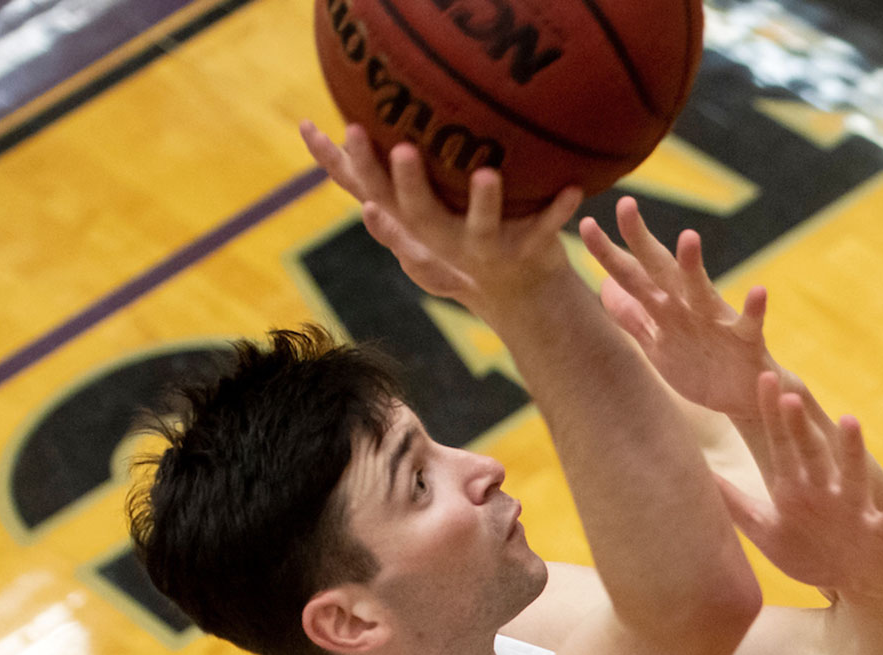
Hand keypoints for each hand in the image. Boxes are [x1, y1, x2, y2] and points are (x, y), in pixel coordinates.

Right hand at [300, 121, 581, 320]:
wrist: (517, 296)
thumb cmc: (452, 242)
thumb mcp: (402, 215)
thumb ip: (357, 177)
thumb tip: (307, 130)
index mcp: (414, 227)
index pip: (375, 194)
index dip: (358, 167)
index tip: (346, 131)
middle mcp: (443, 242)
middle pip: (419, 215)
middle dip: (408, 183)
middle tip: (401, 149)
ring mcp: (485, 252)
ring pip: (480, 228)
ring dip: (482, 202)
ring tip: (484, 175)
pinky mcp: (527, 256)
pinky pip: (544, 232)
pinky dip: (558, 213)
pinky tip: (575, 190)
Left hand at [578, 197, 806, 423]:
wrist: (742, 395)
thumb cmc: (699, 366)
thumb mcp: (658, 343)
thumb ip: (632, 315)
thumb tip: (604, 285)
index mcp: (666, 308)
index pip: (631, 275)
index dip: (608, 254)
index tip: (586, 223)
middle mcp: (688, 306)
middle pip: (660, 271)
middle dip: (641, 240)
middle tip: (624, 205)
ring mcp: (717, 321)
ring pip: (703, 291)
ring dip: (694, 267)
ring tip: (688, 238)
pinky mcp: (746, 340)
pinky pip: (751, 322)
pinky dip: (755, 307)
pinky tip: (758, 291)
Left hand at [717, 373, 882, 599]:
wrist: (859, 583)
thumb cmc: (811, 552)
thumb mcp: (766, 530)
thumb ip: (734, 504)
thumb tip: (696, 477)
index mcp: (796, 488)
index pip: (782, 444)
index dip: (772, 415)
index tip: (762, 381)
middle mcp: (826, 491)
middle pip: (811, 454)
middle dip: (800, 427)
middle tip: (789, 395)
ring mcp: (855, 510)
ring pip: (853, 477)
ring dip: (852, 451)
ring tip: (850, 421)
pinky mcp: (880, 534)